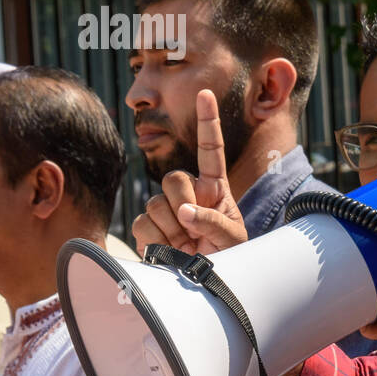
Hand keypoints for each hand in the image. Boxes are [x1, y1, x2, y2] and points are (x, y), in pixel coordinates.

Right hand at [131, 88, 247, 256]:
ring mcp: (165, 208)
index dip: (208, 121)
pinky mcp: (147, 227)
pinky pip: (143, 224)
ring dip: (172, 229)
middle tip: (195, 230)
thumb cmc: (228, 257)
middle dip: (184, 202)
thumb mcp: (233, 239)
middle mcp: (188, 192)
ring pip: (157, 203)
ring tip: (187, 245)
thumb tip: (184, 212)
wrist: (207, 281)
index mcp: (214, 188)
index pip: (210, 149)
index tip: (206, 93)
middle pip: (174, 178)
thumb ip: (214, 222)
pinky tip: (170, 250)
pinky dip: (157, 241)